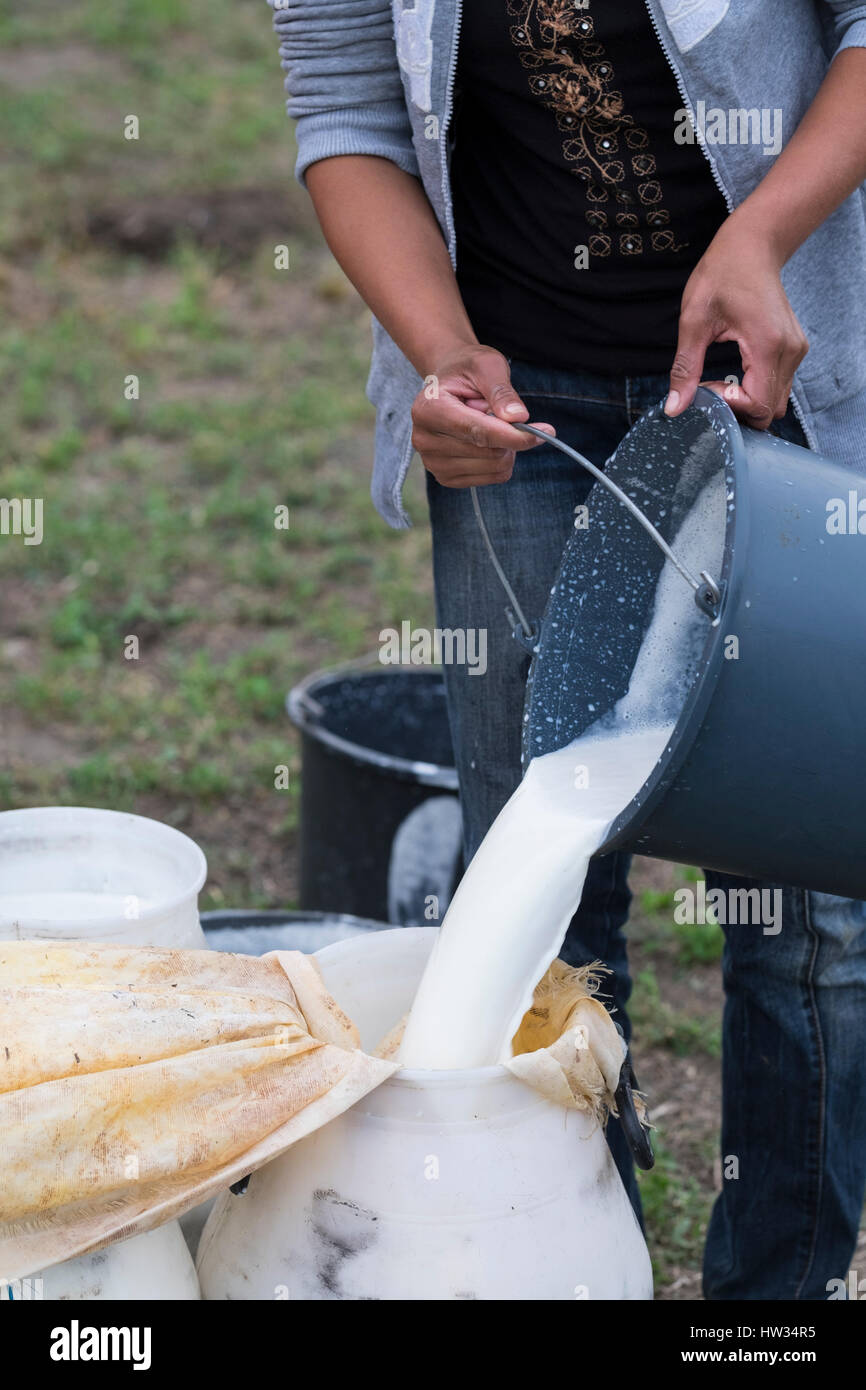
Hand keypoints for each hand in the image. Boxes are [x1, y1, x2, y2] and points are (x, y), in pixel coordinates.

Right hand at [411, 345, 554, 486]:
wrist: (448, 384)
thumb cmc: (467, 371)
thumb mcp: (487, 366)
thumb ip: (502, 391)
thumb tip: (517, 417)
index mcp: (428, 409)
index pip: (477, 431)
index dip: (513, 434)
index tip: (545, 430)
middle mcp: (424, 440)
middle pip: (488, 452)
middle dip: (508, 434)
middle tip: (501, 412)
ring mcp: (432, 463)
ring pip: (493, 467)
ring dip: (505, 447)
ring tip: (488, 423)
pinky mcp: (446, 478)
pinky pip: (492, 478)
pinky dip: (500, 460)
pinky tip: (486, 441)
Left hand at [664, 211, 808, 428]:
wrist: (752, 245)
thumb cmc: (722, 274)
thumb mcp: (693, 321)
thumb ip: (685, 368)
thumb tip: (674, 408)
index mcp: (768, 345)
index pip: (758, 405)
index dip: (729, 407)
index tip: (706, 386)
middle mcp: (790, 351)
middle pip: (770, 411)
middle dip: (737, 410)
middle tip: (710, 386)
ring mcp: (796, 351)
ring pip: (776, 402)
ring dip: (746, 401)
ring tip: (720, 378)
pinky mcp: (793, 349)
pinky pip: (778, 386)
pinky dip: (755, 390)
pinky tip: (734, 371)